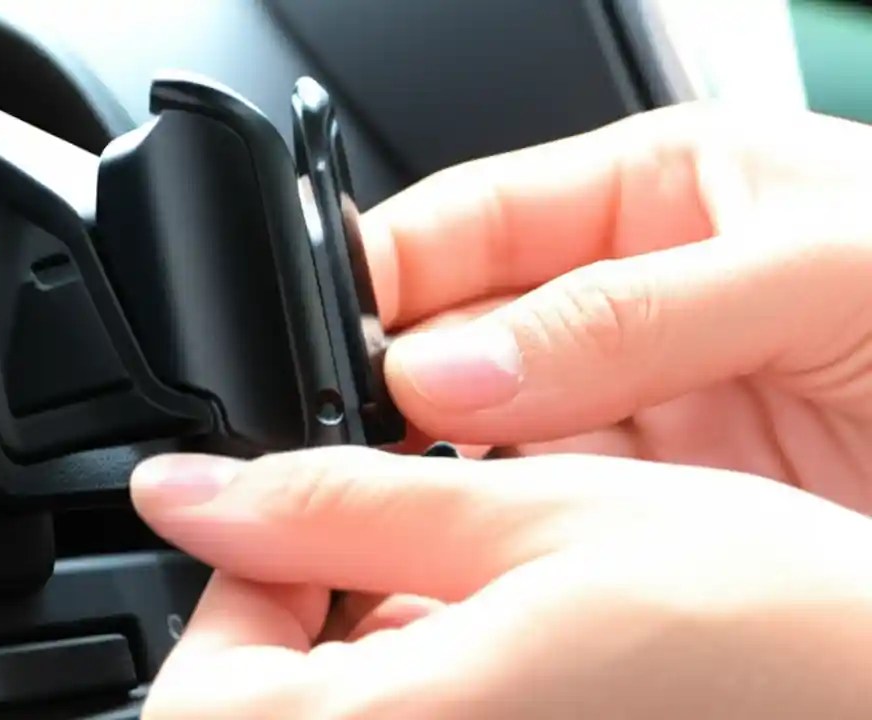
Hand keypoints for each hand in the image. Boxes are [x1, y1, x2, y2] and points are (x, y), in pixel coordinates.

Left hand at [131, 448, 871, 718]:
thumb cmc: (768, 639)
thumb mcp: (531, 519)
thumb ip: (334, 508)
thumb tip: (184, 493)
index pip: (198, 685)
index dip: (246, 576)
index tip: (321, 516)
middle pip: (259, 710)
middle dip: (313, 614)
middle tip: (421, 549)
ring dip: (377, 654)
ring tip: (489, 598)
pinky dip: (428, 695)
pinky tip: (513, 656)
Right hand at [360, 102, 871, 511]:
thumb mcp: (815, 271)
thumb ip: (624, 317)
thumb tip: (450, 368)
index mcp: (660, 192)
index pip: (473, 221)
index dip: (382, 268)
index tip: (320, 329)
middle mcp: (639, 300)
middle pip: (464, 337)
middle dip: (398, 382)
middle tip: (358, 431)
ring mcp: (654, 409)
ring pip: (494, 439)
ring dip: (443, 469)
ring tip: (405, 496)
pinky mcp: (676, 508)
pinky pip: (555, 521)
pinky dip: (505, 536)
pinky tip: (479, 545)